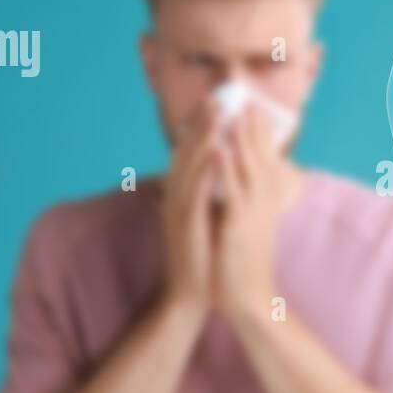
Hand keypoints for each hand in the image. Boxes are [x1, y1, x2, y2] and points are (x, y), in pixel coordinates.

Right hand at [160, 98, 218, 314]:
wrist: (192, 296)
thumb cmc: (201, 258)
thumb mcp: (202, 219)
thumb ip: (203, 196)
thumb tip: (212, 174)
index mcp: (181, 196)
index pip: (190, 154)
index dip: (200, 127)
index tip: (215, 101)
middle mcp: (176, 199)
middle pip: (187, 153)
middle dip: (201, 124)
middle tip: (216, 96)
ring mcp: (179, 212)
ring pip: (189, 168)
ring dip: (202, 139)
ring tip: (216, 113)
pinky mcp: (186, 227)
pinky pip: (195, 194)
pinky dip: (205, 171)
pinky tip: (216, 152)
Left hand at [213, 104, 293, 327]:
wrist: (248, 299)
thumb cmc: (243, 263)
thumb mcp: (246, 226)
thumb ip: (242, 202)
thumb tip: (233, 183)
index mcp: (264, 202)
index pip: (264, 159)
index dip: (258, 132)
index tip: (252, 106)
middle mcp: (263, 203)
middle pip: (260, 156)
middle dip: (252, 126)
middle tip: (247, 97)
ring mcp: (252, 213)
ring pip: (248, 167)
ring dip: (242, 137)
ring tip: (235, 110)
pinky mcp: (238, 226)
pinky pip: (232, 191)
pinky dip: (225, 167)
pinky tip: (219, 148)